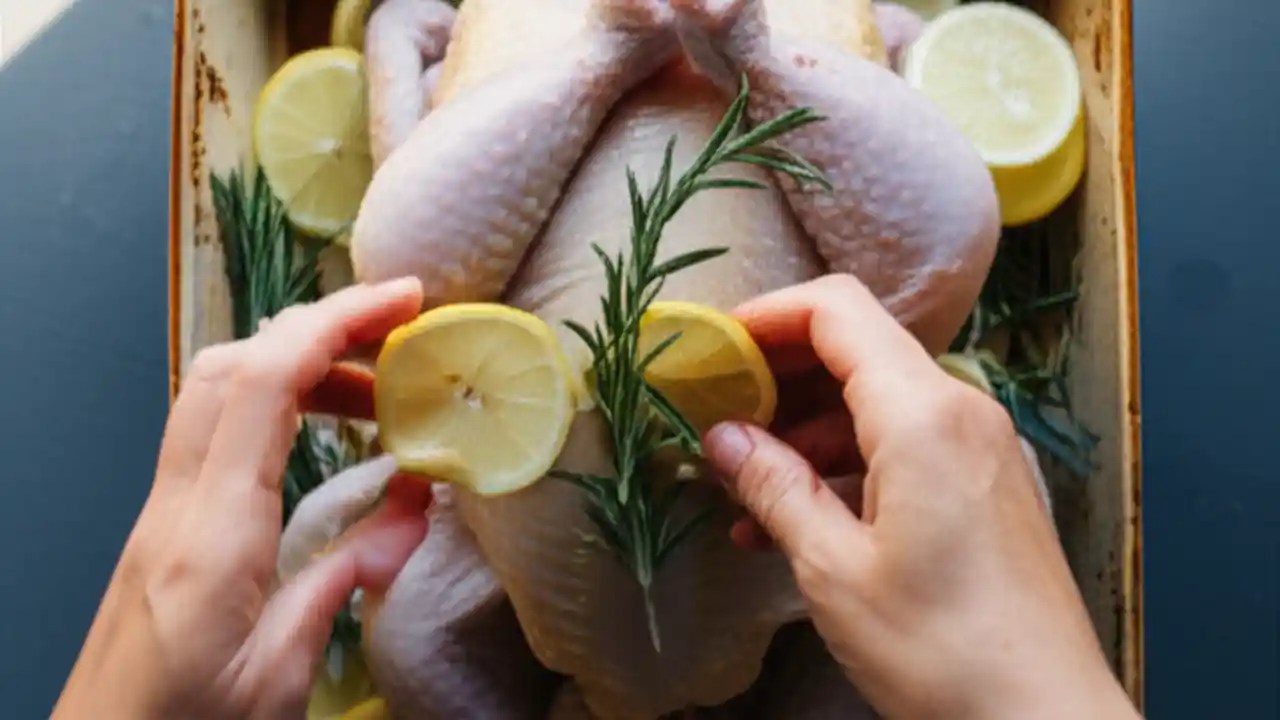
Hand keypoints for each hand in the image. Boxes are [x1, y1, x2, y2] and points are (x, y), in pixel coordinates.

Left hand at [54, 279, 429, 719]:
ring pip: (217, 392)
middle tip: (400, 337)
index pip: (265, 384)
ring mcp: (162, 511)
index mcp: (211, 535)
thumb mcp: (278, 675)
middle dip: (320, 329)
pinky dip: (274, 406)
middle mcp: (175, 504)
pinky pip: (214, 433)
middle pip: (231, 366)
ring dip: (298, 367)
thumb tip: (413, 506)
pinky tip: (322, 438)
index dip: (336, 324)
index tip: (404, 300)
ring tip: (377, 397)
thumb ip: (343, 580)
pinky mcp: (164, 528)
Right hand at [703, 275, 1138, 719]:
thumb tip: (722, 437)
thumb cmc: (941, 649)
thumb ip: (775, 488)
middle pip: (856, 351)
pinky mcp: (985, 487)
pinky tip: (795, 521)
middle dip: (779, 377)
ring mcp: (980, 448)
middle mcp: (961, 411)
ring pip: (875, 404)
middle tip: (716, 416)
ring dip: (806, 433)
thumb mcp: (835, 570)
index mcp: (924, 415)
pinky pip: (904, 448)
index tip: (712, 348)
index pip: (837, 311)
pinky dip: (846, 467)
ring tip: (743, 490)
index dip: (766, 316)